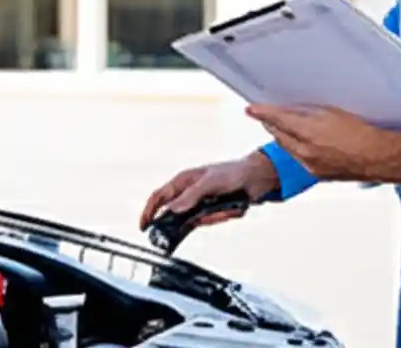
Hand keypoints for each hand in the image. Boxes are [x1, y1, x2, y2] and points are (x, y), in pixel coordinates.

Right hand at [138, 152, 277, 230]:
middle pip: (175, 213)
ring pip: (194, 220)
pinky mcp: (210, 211)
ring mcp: (199, 202)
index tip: (144, 226)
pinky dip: (218, 218)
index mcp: (183, 181)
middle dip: (184, 221)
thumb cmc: (232, 173)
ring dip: (210, 217)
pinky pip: (208, 221)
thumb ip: (191, 196)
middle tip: (186, 228)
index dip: (149, 211)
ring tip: (224, 208)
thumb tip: (172, 209)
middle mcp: (188, 192)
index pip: (159, 197)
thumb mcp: (210, 183)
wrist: (256, 179)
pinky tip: (229, 209)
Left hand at [246, 103, 400, 183]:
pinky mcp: (317, 174)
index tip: (251, 109)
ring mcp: (310, 165)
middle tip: (265, 114)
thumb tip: (292, 111)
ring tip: (281, 126)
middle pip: (279, 135)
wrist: (379, 157)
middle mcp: (306, 151)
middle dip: (271, 124)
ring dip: (282, 136)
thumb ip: (308, 112)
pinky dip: (295, 148)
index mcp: (309, 133)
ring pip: (287, 148)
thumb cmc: (363, 134)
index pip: (277, 119)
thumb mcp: (333, 113)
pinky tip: (300, 142)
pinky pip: (298, 158)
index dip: (262, 112)